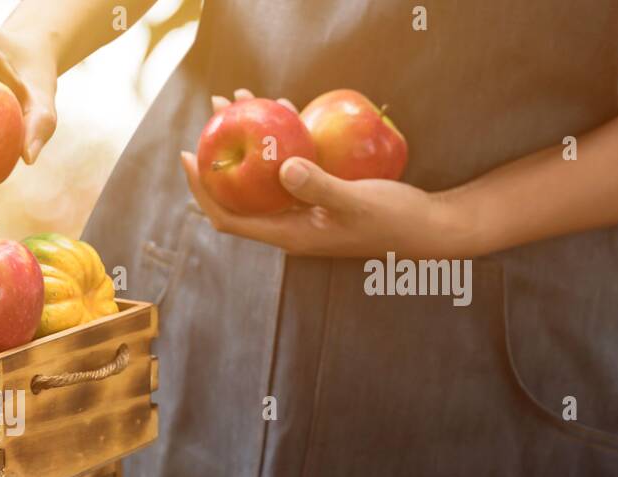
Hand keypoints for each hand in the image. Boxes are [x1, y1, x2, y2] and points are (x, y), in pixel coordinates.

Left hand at [183, 90, 469, 258]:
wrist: (428, 228)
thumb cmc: (394, 219)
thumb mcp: (356, 201)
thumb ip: (320, 186)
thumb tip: (284, 167)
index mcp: (287, 234)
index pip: (228, 217)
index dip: (202, 188)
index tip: (190, 154)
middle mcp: (288, 226)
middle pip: (239, 191)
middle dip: (223, 152)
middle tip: (217, 110)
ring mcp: (303, 212)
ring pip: (263, 176)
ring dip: (251, 141)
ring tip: (245, 100)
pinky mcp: (319, 198)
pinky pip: (289, 169)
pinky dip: (281, 142)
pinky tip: (285, 111)